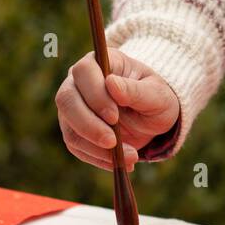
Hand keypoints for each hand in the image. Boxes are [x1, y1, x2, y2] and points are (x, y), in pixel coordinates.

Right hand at [56, 47, 179, 172]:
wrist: (152, 116)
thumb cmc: (156, 97)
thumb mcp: (157, 94)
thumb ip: (136, 90)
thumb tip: (112, 84)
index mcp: (100, 62)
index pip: (84, 72)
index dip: (95, 94)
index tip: (114, 116)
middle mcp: (79, 82)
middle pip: (67, 100)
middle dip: (89, 125)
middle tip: (113, 143)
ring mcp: (73, 107)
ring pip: (69, 127)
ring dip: (95, 147)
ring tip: (128, 157)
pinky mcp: (74, 130)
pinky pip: (76, 146)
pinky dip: (97, 158)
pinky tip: (119, 162)